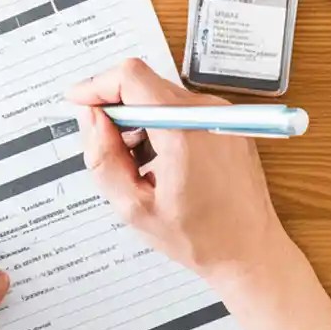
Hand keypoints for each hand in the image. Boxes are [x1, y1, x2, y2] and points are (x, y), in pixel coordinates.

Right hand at [66, 58, 288, 284]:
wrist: (251, 252)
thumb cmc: (200, 238)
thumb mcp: (135, 208)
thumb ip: (104, 159)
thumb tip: (91, 119)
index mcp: (183, 132)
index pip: (131, 78)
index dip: (97, 86)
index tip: (79, 102)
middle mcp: (207, 113)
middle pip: (145, 85)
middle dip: (117, 111)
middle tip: (108, 151)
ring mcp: (222, 115)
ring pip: (162, 97)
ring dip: (139, 122)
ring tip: (139, 167)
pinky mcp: (227, 122)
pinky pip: (183, 109)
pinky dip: (162, 126)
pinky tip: (161, 164)